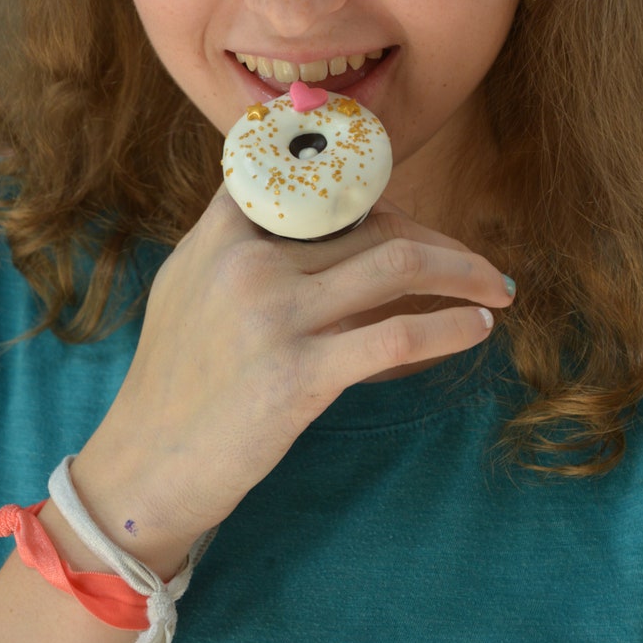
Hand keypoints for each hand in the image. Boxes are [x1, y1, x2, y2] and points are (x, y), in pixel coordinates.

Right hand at [70, 189, 513, 574]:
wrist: (145, 463)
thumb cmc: (172, 378)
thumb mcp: (186, 284)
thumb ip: (233, 238)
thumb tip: (303, 212)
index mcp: (223, 233)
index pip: (313, 179)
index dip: (375, 189)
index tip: (414, 210)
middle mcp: (250, 262)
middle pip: (372, 222)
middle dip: (438, 241)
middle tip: (475, 263)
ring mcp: (276, 315)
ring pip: (397, 264)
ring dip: (463, 272)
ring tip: (497, 287)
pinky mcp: (300, 375)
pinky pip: (396, 336)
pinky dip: (449, 328)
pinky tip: (476, 328)